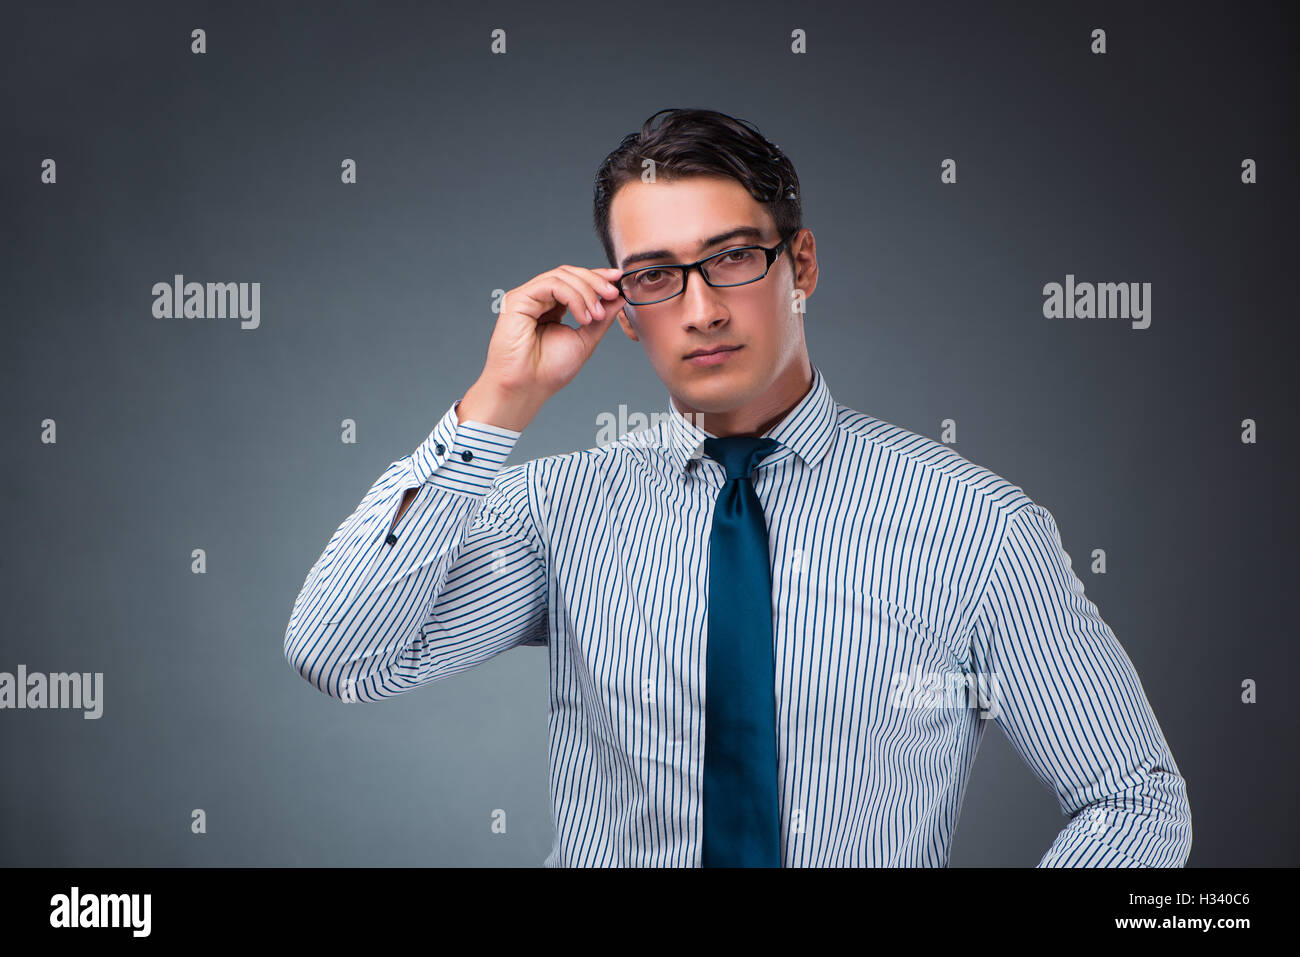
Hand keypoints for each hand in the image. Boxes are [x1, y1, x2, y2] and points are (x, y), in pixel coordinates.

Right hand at [459, 264, 625, 430]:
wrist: (527, 387)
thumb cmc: (549, 370)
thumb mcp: (585, 340)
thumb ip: (600, 318)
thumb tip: (618, 298)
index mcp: (551, 307)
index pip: (574, 281)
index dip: (597, 276)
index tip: (618, 279)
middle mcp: (538, 299)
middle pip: (569, 273)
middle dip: (595, 281)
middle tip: (613, 294)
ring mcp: (527, 297)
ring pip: (561, 276)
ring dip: (586, 292)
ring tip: (597, 315)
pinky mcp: (518, 299)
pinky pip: (551, 285)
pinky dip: (573, 297)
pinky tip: (583, 316)